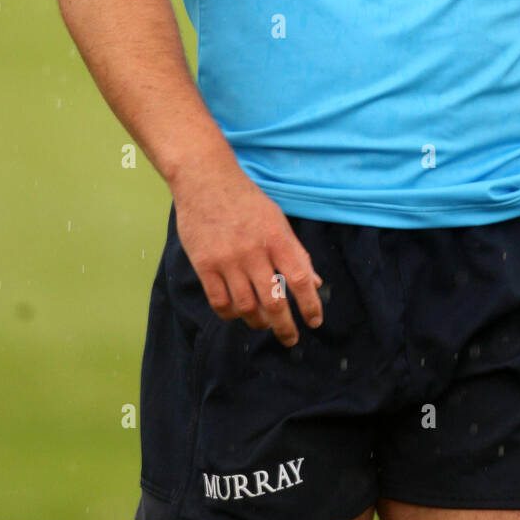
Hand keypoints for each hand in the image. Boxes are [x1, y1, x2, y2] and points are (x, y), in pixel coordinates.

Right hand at [173, 163, 323, 346]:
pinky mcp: (204, 265)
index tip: (315, 321)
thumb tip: (315, 281)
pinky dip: (231, 314)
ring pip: (246, 307)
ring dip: (259, 323)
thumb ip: (296, 252)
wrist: (206, 181)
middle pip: (274, 301)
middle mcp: (253, 252)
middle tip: (291, 338)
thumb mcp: (278, 220)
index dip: (310, 304)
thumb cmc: (246, 200)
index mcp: (277, 238)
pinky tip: (239, 313)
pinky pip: (220, 303)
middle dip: (285, 327)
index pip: (299, 279)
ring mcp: (227, 260)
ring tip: (265, 325)